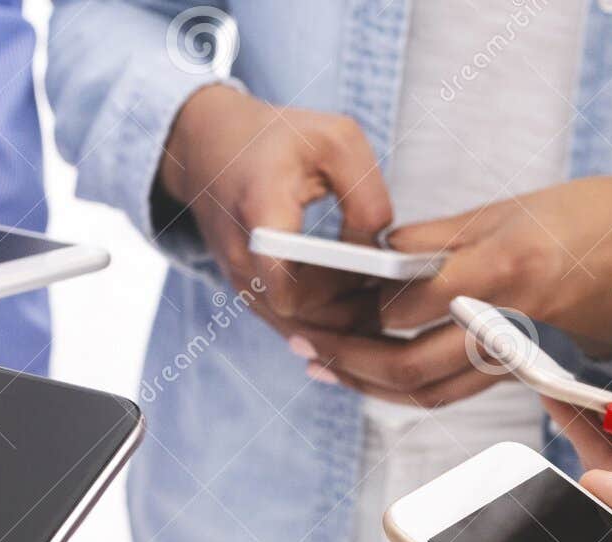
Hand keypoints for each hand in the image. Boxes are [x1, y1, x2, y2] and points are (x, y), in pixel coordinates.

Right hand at [159, 84, 392, 327]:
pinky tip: (360, 294)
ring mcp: (243, 286)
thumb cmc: (278, 139)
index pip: (289, 288)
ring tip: (384, 285)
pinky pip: (297, 328)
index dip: (340, 292)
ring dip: (350, 320)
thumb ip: (368, 197)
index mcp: (262, 216)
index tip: (378, 268)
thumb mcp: (337, 141)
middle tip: (401, 284)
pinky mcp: (251, 298)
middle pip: (310, 318)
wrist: (210, 149)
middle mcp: (244, 262)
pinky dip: (332, 321)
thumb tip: (380, 255)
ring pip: (306, 332)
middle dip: (360, 310)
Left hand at [292, 175, 611, 408]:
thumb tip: (369, 258)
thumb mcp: (503, 210)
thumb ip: (433, 240)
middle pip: (408, 367)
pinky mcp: (527, 373)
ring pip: (428, 393)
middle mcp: (511, 324)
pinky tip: (375, 371)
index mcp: (502, 271)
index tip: (317, 294)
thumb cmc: (588, 216)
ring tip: (325, 366)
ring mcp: (521, 356)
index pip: (404, 304)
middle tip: (305, 346)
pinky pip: (455, 391)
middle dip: (347, 361)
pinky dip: (409, 386)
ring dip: (369, 385)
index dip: (351, 306)